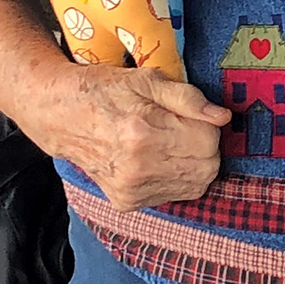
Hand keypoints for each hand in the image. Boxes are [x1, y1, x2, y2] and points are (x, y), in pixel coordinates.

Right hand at [24, 63, 232, 211]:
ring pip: (196, 184)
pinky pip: (175, 195)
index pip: (209, 141)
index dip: (208, 125)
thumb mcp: (148, 80)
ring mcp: (131, 190)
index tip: (193, 115)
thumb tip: (223, 117)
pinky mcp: (127, 202)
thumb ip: (189, 99)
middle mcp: (138, 168)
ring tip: (171, 142)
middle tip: (184, 128)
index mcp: (144, 133)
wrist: (61, 116)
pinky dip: (177, 177)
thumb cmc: (106, 90)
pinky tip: (159, 158)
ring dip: (194, 163)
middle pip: (207, 167)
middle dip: (205, 145)